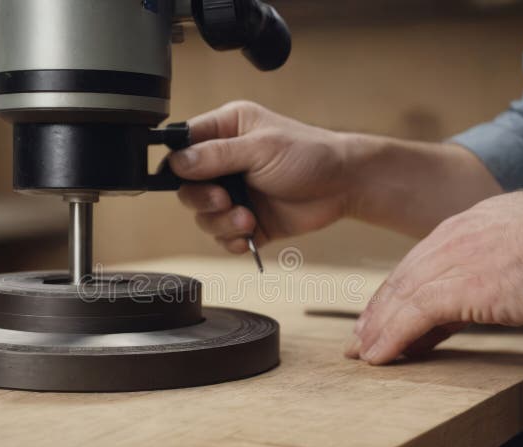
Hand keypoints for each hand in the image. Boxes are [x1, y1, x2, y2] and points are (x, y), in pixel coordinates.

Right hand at [169, 101, 357, 252]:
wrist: (344, 185)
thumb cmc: (310, 154)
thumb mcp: (260, 148)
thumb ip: (217, 155)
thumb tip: (178, 161)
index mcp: (226, 130)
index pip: (184, 145)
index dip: (179, 163)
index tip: (187, 176)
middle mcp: (226, 162)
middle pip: (187, 187)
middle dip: (202, 199)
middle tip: (224, 199)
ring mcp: (237, 193)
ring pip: (204, 216)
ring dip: (221, 223)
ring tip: (247, 219)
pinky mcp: (249, 220)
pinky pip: (224, 237)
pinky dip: (232, 240)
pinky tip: (249, 233)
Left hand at [345, 191, 522, 363]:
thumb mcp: (519, 240)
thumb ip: (491, 258)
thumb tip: (481, 287)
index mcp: (463, 226)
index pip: (418, 263)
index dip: (397, 292)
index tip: (383, 313)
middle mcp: (448, 241)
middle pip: (401, 280)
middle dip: (377, 312)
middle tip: (359, 338)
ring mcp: (451, 263)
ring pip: (400, 300)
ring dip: (376, 330)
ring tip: (362, 355)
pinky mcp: (457, 289)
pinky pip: (411, 317)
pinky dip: (391, 338)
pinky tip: (378, 357)